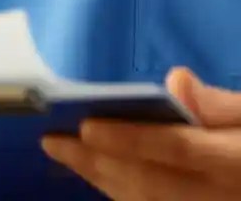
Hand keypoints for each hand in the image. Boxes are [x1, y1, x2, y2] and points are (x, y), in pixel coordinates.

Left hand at [41, 67, 240, 199]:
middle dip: (97, 162)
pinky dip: (117, 189)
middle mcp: (219, 195)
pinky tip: (92, 170)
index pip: (180, 150)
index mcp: (236, 161)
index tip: (86, 126)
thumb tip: (177, 82)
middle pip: (150, 182)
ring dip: (99, 177)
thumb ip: (220, 103)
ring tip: (61, 152)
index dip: (131, 140)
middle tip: (51, 140)